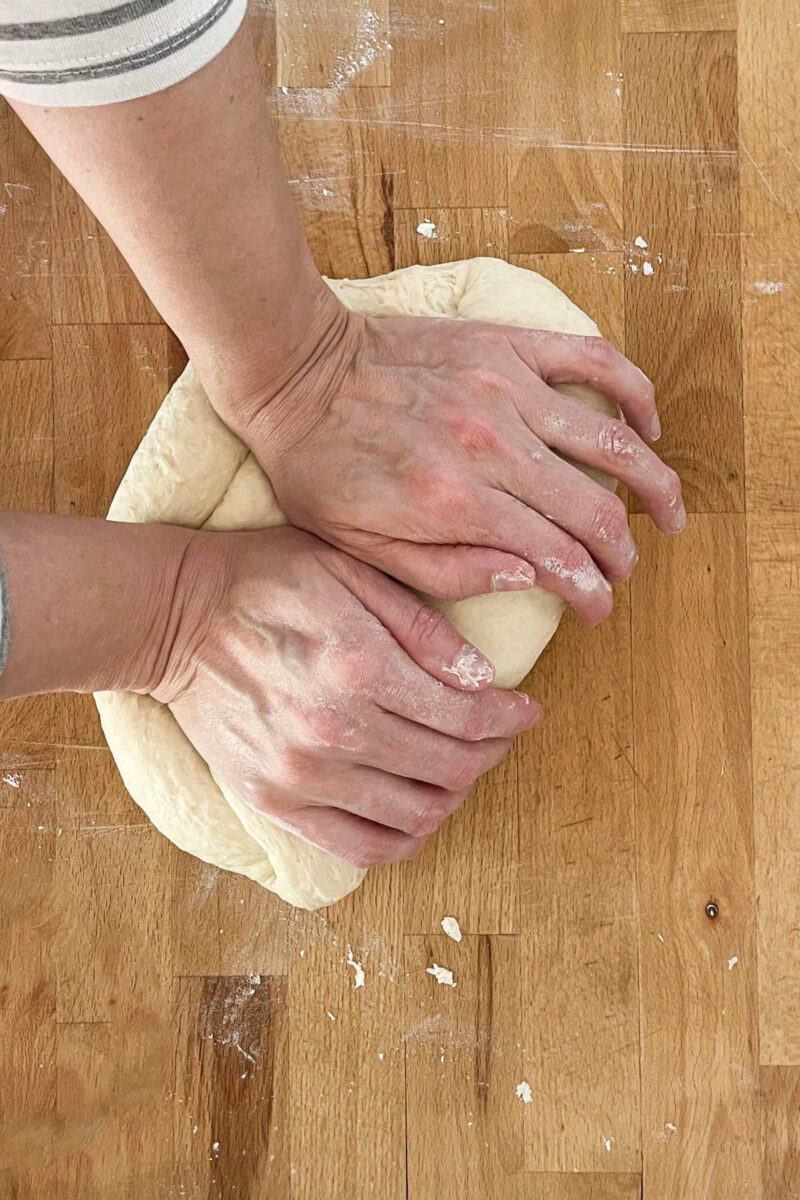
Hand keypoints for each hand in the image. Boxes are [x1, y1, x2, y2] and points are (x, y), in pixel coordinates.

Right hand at [153, 526, 538, 866]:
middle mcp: (337, 729)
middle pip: (451, 768)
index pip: (468, 716)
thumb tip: (484, 678)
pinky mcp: (276, 800)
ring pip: (417, 813)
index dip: (510, 718)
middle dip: (492, 753)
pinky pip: (362, 847)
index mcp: (362, 666)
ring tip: (461, 766)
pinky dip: (405, 838)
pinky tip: (418, 810)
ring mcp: (304, 774)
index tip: (525, 709)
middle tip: (500, 734)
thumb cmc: (266, 579)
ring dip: (455, 794)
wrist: (175, 619)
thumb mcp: (350, 569)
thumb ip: (421, 625)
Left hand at [224, 309, 684, 625]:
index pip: (558, 558)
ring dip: (652, 481)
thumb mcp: (363, 547)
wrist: (293, 373)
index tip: (598, 609)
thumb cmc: (319, 468)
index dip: (591, 592)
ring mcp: (505, 389)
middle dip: (623, 553)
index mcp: (458, 504)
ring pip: (612, 439)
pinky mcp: (505, 346)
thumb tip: (531, 576)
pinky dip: (631, 391)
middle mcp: (494, 447)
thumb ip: (450, 569)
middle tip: (626, 572)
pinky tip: (646, 423)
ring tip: (667, 510)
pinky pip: (592, 360)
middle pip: (596, 509)